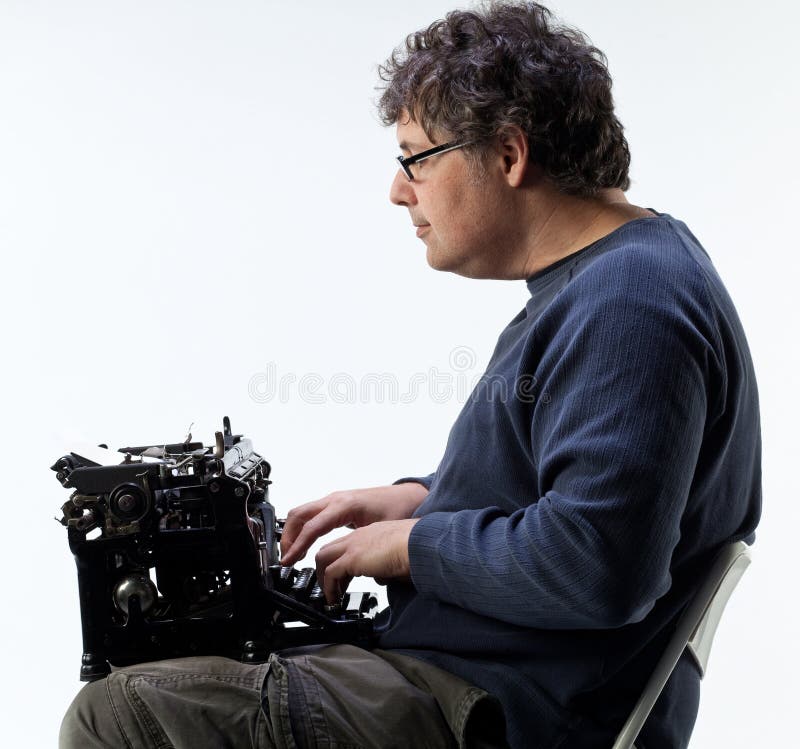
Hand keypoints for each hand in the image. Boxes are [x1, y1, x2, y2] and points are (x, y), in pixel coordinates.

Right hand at [280, 483, 427, 566]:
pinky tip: (304, 545)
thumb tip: (359, 571)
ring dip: (292, 533)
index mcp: (345, 505)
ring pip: (302, 513)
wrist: (407, 495)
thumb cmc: (397, 508)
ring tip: (291, 555)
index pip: (313, 526)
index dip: (297, 545)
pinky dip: (302, 528)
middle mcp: (335, 499)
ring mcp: (334, 500)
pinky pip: (311, 514)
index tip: (288, 560)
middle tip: (285, 559)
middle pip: (299, 515)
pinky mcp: (336, 504)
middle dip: (288, 537)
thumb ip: (367, 548)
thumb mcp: (382, 529)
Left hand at [314, 519, 419, 602]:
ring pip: (323, 558)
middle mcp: (358, 536)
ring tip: (329, 595)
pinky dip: (328, 587)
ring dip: (323, 578)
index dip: (341, 563)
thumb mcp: (396, 556)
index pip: (346, 545)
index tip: (343, 578)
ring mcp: (353, 545)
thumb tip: (381, 578)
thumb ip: (386, 565)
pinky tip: (333, 598)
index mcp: (370, 532)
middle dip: (325, 569)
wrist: (419, 544)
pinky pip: (330, 573)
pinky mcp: (352, 558)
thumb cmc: (416, 548)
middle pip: (329, 549)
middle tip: (331, 587)